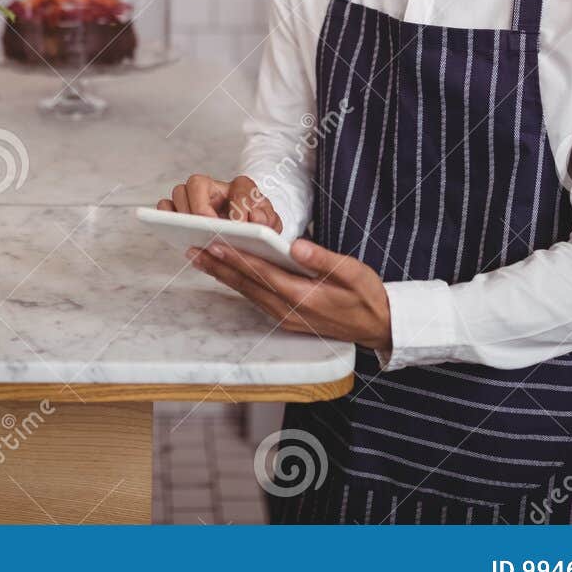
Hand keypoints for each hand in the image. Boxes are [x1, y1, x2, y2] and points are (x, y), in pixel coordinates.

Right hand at [157, 173, 280, 229]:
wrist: (245, 236)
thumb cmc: (254, 227)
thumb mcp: (269, 225)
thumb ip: (268, 221)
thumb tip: (256, 220)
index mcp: (242, 187)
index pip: (240, 187)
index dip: (239, 206)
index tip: (239, 225)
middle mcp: (215, 187)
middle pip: (197, 183)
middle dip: (201, 207)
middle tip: (208, 229)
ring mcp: (194, 197)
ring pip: (179, 192)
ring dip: (184, 213)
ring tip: (193, 234)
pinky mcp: (179, 210)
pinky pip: (165, 206)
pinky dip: (168, 218)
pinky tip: (181, 236)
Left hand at [186, 237, 391, 352]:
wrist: (378, 326)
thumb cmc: (367, 296)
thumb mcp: (354, 272)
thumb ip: (324, 259)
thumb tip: (295, 245)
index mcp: (304, 296)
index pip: (263, 274)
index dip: (237, 259)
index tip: (215, 244)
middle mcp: (290, 310)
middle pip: (247, 285)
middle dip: (219, 266)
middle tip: (193, 250)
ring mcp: (286, 318)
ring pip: (248, 293)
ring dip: (224, 276)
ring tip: (201, 258)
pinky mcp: (287, 319)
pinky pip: (256, 299)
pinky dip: (239, 284)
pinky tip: (227, 273)